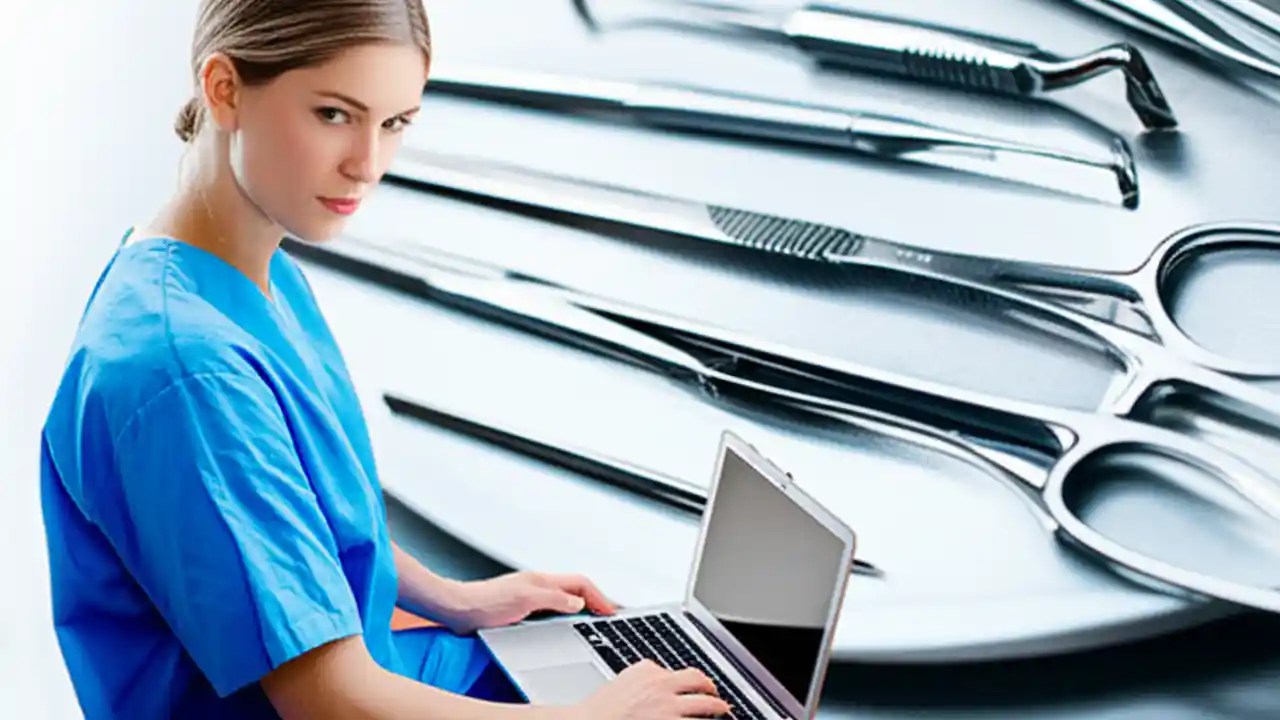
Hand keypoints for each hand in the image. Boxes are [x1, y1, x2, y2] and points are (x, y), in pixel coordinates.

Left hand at [448, 571, 618, 633]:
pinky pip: (551, 609)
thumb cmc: (484, 604)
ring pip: (563, 598)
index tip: (610, 611)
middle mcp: (537, 586)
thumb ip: (554, 598)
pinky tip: (563, 624)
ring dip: (580, 606)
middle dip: (594, 599)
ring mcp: (528, 596)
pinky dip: (564, 615)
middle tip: (608, 614)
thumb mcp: (525, 599)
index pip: (580, 583)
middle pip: (574, 589)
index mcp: (541, 580)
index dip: (599, 596)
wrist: (458, 610)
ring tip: (593, 618)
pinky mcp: (520, 609)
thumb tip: (578, 603)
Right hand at [572, 660, 731, 718]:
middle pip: (700, 681)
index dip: (692, 681)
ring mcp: (669, 709)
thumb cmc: (599, 712)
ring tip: (723, 710)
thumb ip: (643, 678)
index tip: (699, 685)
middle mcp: (662, 686)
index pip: (679, 670)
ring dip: (719, 707)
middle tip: (717, 696)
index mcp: (648, 671)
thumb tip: (659, 678)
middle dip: (712, 689)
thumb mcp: (621, 682)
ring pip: (707, 705)